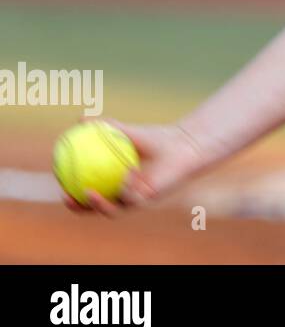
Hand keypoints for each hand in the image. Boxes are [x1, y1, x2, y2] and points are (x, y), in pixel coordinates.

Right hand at [61, 118, 210, 218]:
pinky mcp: (150, 199)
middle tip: (67, 197)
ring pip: (115, 208)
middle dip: (80, 207)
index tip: (59, 185)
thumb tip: (81, 118)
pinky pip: (134, 196)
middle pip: (97, 208)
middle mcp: (125, 195)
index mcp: (116, 183)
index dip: (73, 194)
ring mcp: (137, 199)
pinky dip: (127, 186)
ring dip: (100, 203)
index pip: (90, 192)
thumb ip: (106, 127)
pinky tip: (125, 174)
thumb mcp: (128, 131)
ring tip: (88, 192)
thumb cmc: (156, 138)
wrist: (183, 146)